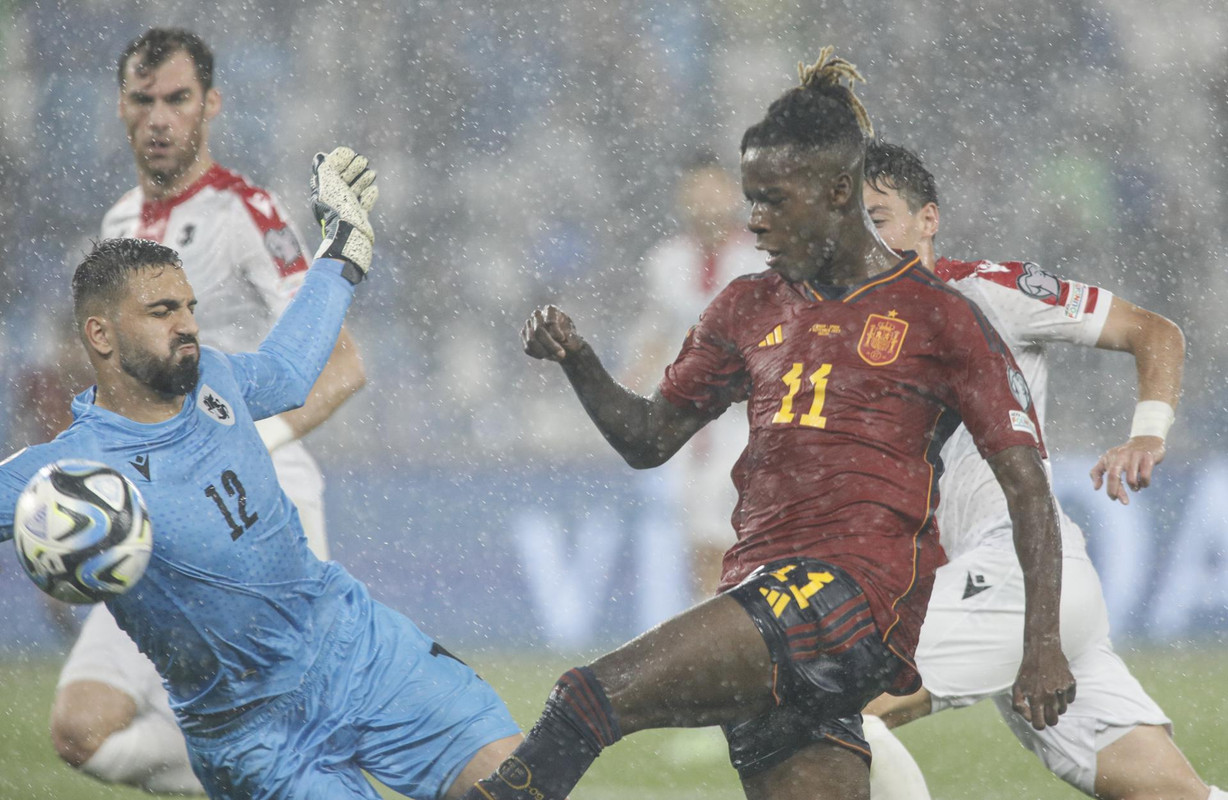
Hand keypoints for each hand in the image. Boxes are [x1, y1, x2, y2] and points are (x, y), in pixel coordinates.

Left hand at [311, 146, 378, 281]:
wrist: (350, 232)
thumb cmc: (338, 206)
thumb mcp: (328, 180)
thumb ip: (327, 165)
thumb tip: (324, 156)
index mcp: (324, 191)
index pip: (330, 171)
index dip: (339, 160)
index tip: (350, 153)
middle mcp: (334, 200)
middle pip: (343, 180)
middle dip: (353, 168)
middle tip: (363, 160)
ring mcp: (347, 210)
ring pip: (355, 191)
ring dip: (362, 180)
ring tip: (371, 172)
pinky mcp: (359, 219)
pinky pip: (364, 205)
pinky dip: (368, 196)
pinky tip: (373, 189)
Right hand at [522, 305, 584, 361]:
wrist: (563, 345)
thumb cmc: (569, 338)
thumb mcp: (572, 336)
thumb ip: (567, 337)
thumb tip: (558, 338)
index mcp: (551, 310)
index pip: (549, 321)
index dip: (556, 332)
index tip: (563, 339)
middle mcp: (537, 315)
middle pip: (538, 330)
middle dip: (550, 345)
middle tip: (561, 355)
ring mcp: (529, 325)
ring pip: (531, 341)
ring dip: (544, 352)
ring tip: (556, 356)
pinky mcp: (524, 336)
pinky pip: (527, 348)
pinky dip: (538, 355)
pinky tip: (547, 355)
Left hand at [1012, 640, 1075, 730]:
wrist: (1042, 650)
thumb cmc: (1027, 671)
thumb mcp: (1016, 687)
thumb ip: (1018, 705)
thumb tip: (1029, 719)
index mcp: (1035, 698)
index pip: (1040, 725)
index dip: (1038, 724)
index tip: (1037, 718)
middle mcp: (1049, 695)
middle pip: (1053, 721)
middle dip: (1048, 718)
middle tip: (1044, 707)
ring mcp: (1062, 690)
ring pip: (1062, 710)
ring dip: (1056, 705)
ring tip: (1049, 692)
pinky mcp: (1071, 684)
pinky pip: (1070, 699)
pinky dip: (1064, 696)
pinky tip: (1057, 686)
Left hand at [1089, 436, 1164, 504]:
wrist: (1146, 440)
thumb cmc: (1125, 454)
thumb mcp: (1108, 460)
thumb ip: (1097, 472)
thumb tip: (1095, 488)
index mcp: (1110, 457)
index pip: (1108, 476)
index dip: (1110, 489)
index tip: (1113, 498)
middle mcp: (1121, 456)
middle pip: (1114, 476)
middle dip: (1117, 491)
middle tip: (1124, 502)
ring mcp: (1135, 456)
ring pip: (1131, 479)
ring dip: (1134, 487)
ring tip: (1136, 487)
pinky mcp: (1148, 457)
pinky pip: (1145, 476)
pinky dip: (1144, 483)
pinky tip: (1144, 483)